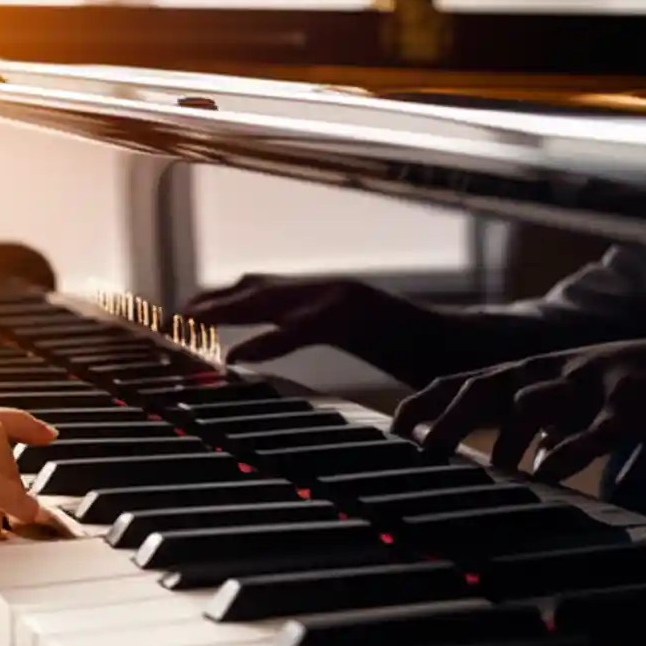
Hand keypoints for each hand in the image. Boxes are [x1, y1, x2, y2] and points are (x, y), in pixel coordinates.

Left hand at [183, 275, 455, 385]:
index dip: (223, 298)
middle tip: (174, 314)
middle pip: (257, 290)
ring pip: (275, 302)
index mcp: (326, 295)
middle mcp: (330, 289)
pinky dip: (273, 341)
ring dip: (230, 312)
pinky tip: (245, 356)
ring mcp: (345, 297)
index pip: (262, 290)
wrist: (471, 349)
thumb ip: (321, 332)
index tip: (187, 311)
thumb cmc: (417, 350)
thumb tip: (286, 343)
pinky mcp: (362, 317)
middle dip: (213, 302)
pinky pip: (307, 329)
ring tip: (193, 324)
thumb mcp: (358, 339)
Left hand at [390, 338, 645, 482]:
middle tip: (427, 451)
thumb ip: (497, 428)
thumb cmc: (587, 392)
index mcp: (513, 375)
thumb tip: (448, 461)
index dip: (422, 404)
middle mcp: (539, 372)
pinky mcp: (628, 402)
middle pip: (485, 386)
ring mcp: (582, 382)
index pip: (455, 383)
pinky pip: (599, 426)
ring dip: (510, 435)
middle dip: (452, 417)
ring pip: (536, 399)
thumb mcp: (537, 404)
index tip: (392, 434)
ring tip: (493, 471)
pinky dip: (573, 449)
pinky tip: (552, 471)